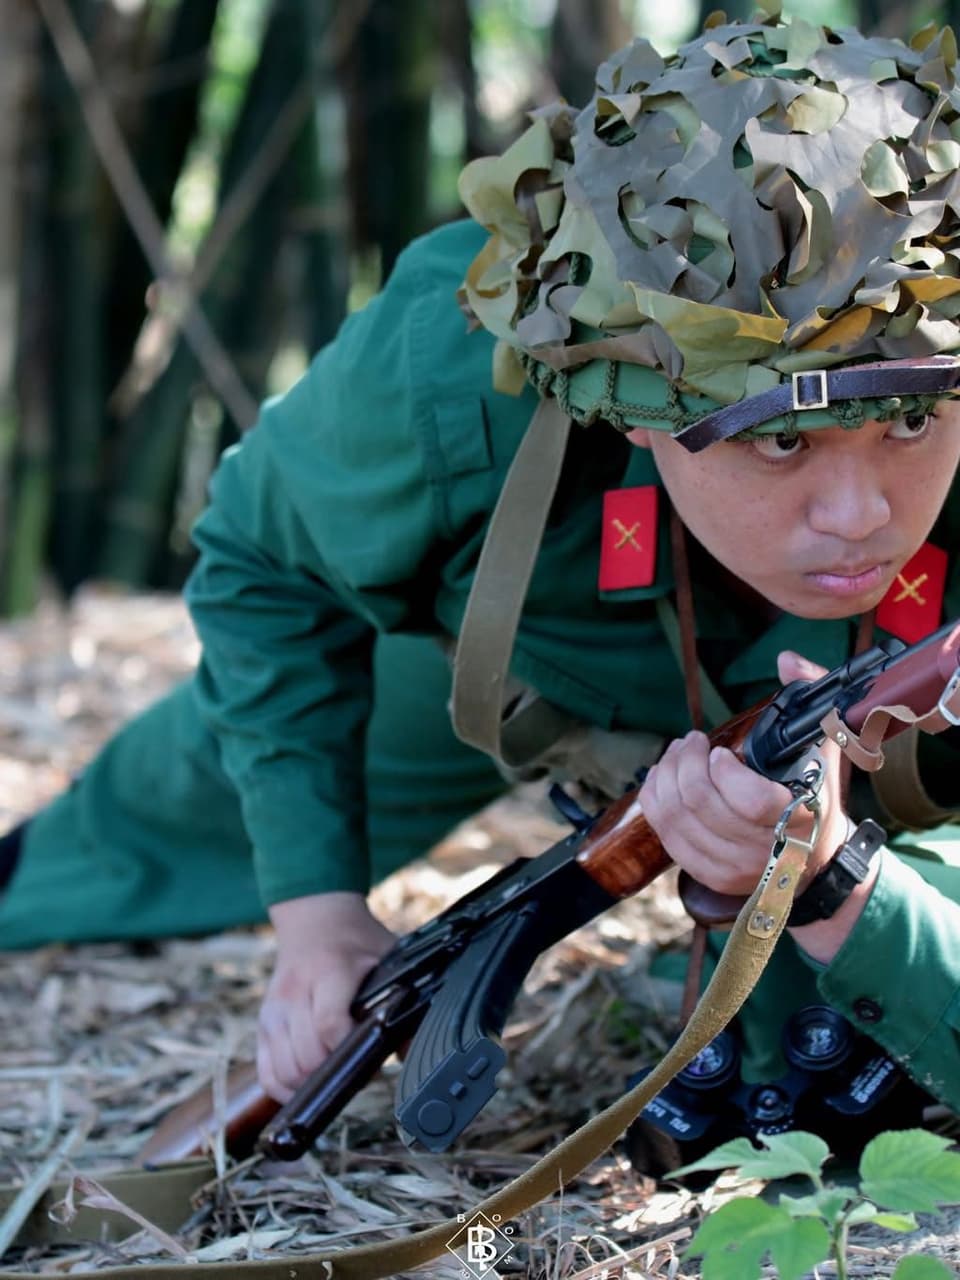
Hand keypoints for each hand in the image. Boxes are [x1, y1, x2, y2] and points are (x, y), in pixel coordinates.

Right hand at [258, 892, 394, 1102]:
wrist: (316, 919)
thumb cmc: (356, 942)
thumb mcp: (387, 958)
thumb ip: (403, 1000)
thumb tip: (412, 1050)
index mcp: (330, 970)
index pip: (329, 1023)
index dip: (347, 1050)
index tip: (368, 1056)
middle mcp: (295, 991)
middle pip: (307, 1055)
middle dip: (334, 1072)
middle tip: (356, 1068)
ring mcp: (274, 1009)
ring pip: (285, 1070)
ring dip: (311, 1084)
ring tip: (333, 1075)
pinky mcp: (263, 1022)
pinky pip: (266, 1072)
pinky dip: (285, 1087)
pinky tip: (306, 1084)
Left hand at [639, 650, 848, 897]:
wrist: (815, 862)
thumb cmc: (819, 796)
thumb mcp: (829, 749)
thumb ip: (814, 701)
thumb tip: (787, 660)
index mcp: (800, 821)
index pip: (750, 802)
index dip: (724, 770)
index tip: (720, 751)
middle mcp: (765, 851)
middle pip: (700, 803)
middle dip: (686, 762)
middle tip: (691, 742)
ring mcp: (733, 868)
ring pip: (676, 817)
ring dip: (668, 775)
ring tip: (678, 754)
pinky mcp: (707, 874)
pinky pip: (665, 833)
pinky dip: (656, 798)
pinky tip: (664, 777)